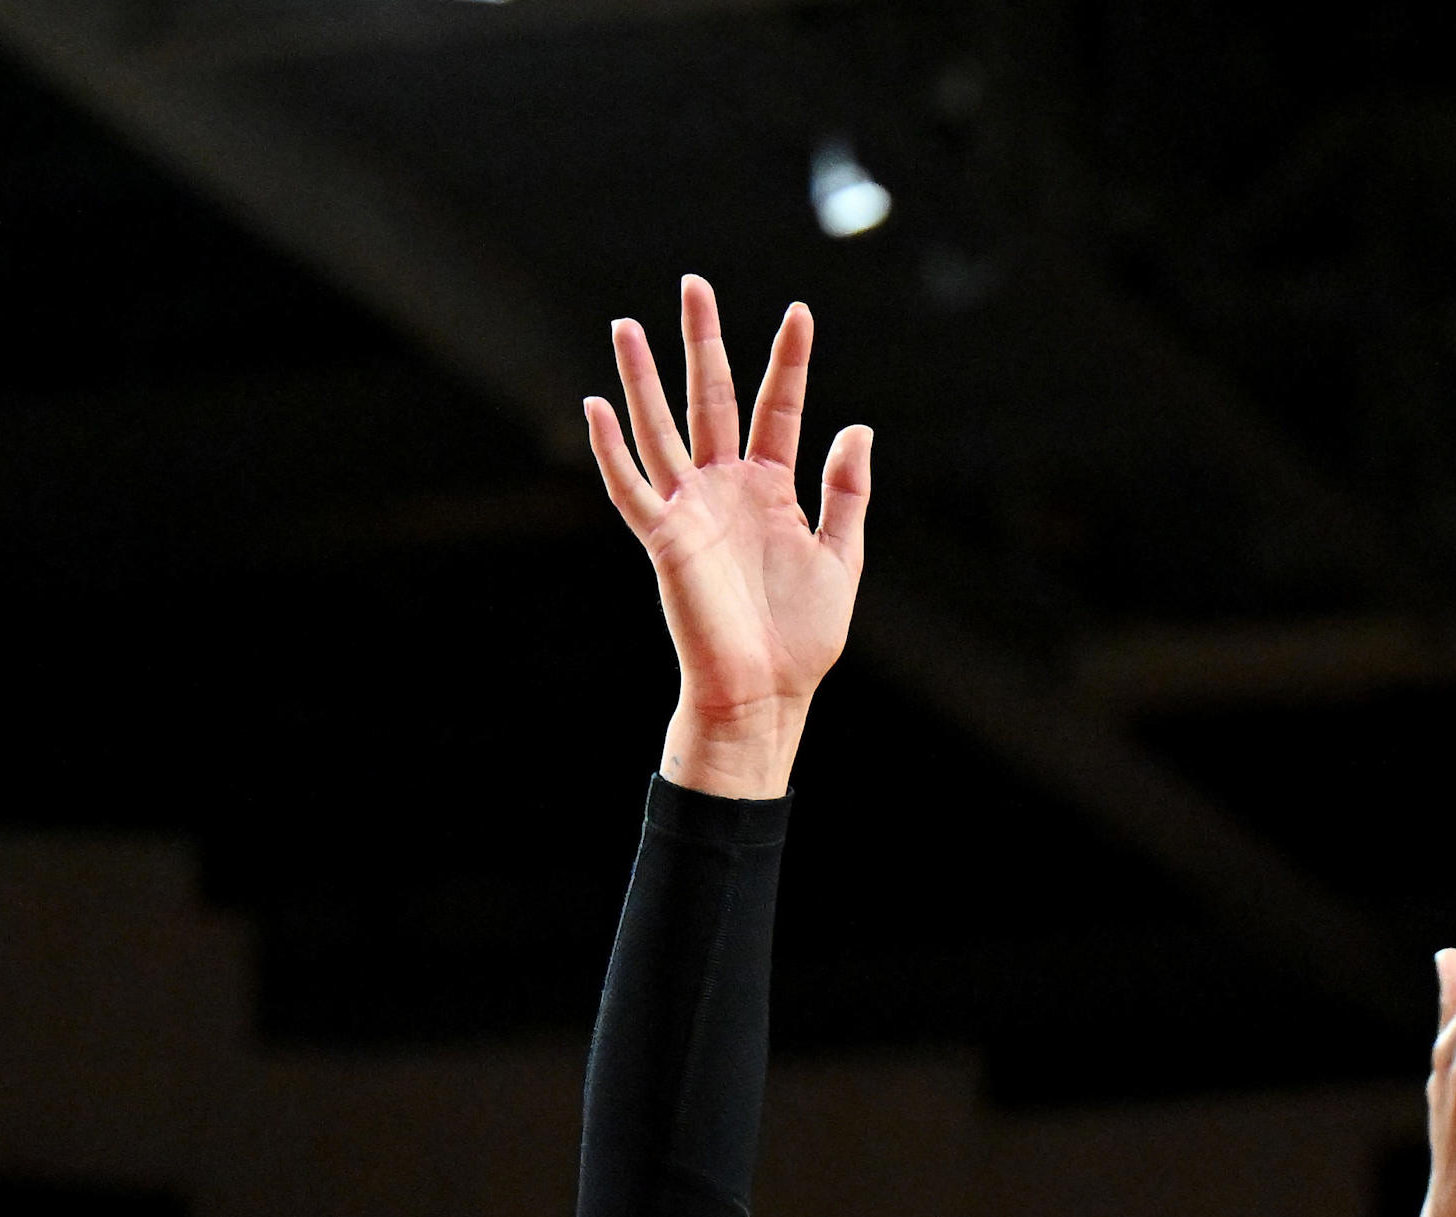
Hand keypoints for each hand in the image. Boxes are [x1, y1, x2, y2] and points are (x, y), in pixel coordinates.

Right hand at [585, 278, 874, 798]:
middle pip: (711, 399)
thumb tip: (857, 428)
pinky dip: (612, 450)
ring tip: (627, 324)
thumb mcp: (841, 557)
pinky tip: (597, 405)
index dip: (789, 362)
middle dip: (703, 343)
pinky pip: (631, 489)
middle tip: (694, 285)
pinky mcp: (664, 540)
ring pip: (662, 429)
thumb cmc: (803, 638)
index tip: (799, 311)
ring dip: (642, 378)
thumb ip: (846, 492)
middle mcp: (726, 489)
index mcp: (772, 490)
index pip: (778, 409)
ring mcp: (692, 510)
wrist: (766, 693)